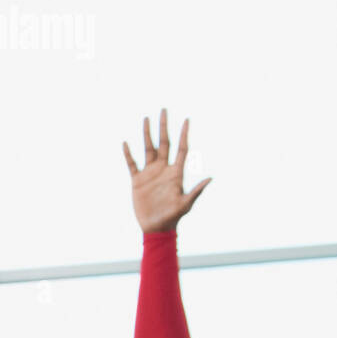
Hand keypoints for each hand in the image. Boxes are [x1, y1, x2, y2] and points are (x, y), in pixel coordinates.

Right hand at [122, 109, 210, 232]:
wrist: (156, 227)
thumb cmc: (173, 217)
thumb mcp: (185, 204)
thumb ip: (196, 191)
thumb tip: (210, 178)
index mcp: (176, 172)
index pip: (181, 148)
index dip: (184, 134)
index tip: (187, 120)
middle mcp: (163, 169)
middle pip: (164, 143)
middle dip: (164, 127)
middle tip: (164, 110)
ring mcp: (150, 174)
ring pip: (148, 149)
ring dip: (147, 134)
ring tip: (146, 119)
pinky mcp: (138, 181)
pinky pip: (132, 164)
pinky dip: (128, 154)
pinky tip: (125, 143)